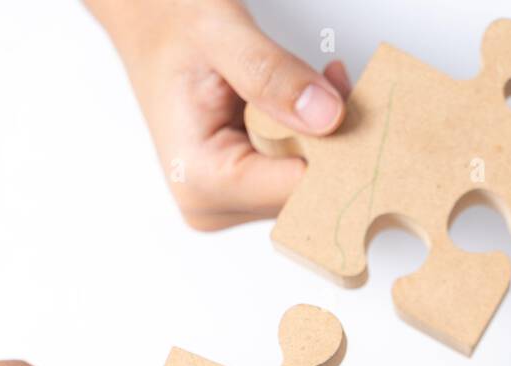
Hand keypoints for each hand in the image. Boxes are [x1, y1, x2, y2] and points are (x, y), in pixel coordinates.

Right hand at [85, 0, 350, 229]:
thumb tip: (326, 116)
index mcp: (200, 179)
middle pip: (306, 194)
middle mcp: (214, 202)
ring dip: (329, 135)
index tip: (359, 117)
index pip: (293, 194)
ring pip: (310, 183)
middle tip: (338, 84)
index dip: (337, 160)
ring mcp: (232, 199)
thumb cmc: (170, 23)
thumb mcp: (221, 33)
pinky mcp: (249, 186)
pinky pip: (302, 170)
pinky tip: (311, 96)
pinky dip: (317, 134)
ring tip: (321, 82)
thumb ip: (271, 75)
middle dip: (335, 144)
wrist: (150, 18)